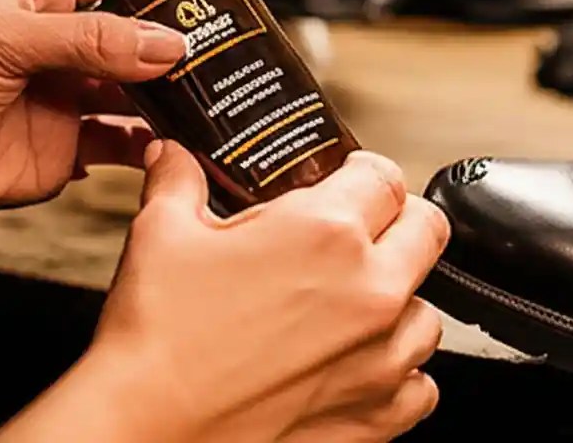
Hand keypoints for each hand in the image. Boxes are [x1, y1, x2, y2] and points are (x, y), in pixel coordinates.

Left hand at [0, 0, 186, 233]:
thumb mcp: (3, 39)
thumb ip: (90, 39)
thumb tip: (163, 41)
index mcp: (36, 3)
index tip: (193, 5)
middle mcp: (55, 51)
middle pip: (132, 45)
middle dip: (171, 54)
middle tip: (216, 61)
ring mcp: (61, 103)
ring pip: (133, 98)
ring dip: (167, 102)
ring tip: (203, 104)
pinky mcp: (61, 153)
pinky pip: (119, 148)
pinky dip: (148, 149)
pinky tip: (167, 145)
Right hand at [0, 144, 448, 442]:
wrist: (145, 429)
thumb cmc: (156, 338)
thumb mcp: (162, 235)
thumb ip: (180, 181)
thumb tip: (174, 157)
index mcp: (328, 232)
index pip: (386, 176)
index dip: (366, 173)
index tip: (351, 181)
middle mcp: (370, 290)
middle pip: (427, 231)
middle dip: (398, 224)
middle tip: (360, 235)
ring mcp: (382, 356)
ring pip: (427, 312)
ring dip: (397, 304)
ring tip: (348, 308)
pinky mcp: (379, 413)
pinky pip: (420, 386)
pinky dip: (398, 376)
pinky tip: (357, 365)